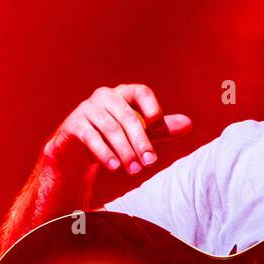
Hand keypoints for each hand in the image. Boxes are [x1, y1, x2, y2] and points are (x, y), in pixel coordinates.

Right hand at [43, 84, 192, 176]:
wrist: (77, 150)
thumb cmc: (114, 137)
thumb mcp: (140, 132)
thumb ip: (162, 128)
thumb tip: (189, 124)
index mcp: (123, 93)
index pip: (142, 92)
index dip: (154, 111)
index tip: (160, 132)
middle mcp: (105, 96)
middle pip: (128, 116)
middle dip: (141, 141)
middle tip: (150, 163)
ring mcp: (87, 109)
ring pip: (111, 129)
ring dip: (125, 151)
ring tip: (134, 170)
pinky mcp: (73, 125)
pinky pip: (91, 138)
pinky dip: (104, 153)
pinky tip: (114, 167)